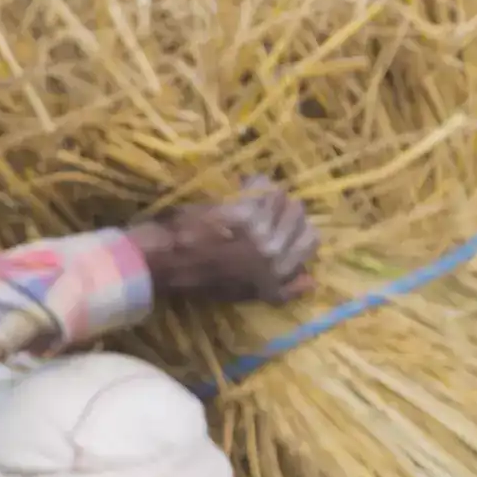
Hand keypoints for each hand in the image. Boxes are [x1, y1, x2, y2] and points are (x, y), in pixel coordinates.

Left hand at [128, 180, 317, 307]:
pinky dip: (252, 182)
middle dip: (281, 206)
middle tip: (260, 206)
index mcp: (278, 275)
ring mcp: (261, 234)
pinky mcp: (243, 214)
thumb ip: (283, 290)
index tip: (278, 222)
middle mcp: (275, 255)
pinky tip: (239, 186)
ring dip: (265, 192)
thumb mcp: (246, 293)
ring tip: (247, 196)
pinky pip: (262, 186)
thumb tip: (312, 281)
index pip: (311, 239)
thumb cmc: (199, 279)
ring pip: (281, 196)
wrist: (164, 263)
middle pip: (298, 213)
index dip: (296, 226)